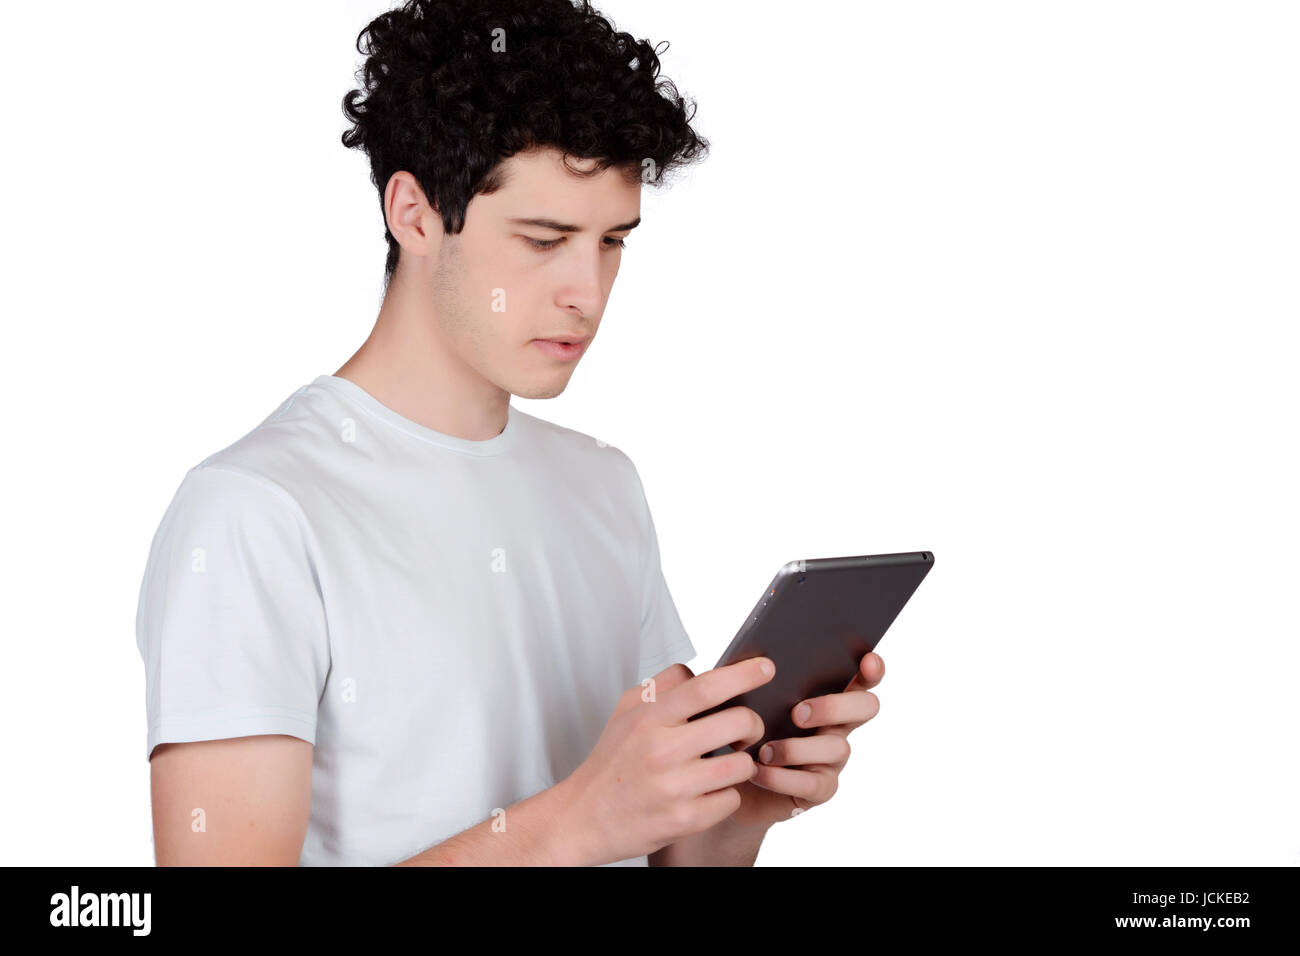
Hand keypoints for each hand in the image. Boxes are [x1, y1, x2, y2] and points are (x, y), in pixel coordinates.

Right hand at [558, 657, 773, 864]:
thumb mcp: (627, 711)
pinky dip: (726, 794)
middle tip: (746, 729)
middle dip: (753, 723)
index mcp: (650, 718)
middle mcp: (662, 751)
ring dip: (742, 762)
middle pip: (738, 723)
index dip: (743, 674)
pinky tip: (708, 792)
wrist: (584, 817)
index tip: (766, 667)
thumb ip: (664, 686)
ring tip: (725, 763)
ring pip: (742, 765)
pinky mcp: (684, 820)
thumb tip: (702, 671)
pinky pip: (731, 799)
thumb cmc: (612, 761)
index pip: (706, 687)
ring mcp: (674, 788)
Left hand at [728, 651, 884, 829]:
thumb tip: (744, 658)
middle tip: (797, 712)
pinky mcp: (818, 790)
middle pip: (865, 708)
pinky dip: (783, 777)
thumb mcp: (739, 700)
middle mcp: (836, 725)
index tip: (868, 660)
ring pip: (837, 748)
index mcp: (823, 695)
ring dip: (797, 748)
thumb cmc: (737, 730)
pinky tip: (759, 771)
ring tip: (763, 750)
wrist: (725, 780)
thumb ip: (747, 676)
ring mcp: (831, 759)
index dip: (872, 669)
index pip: (860, 677)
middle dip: (834, 706)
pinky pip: (812, 783)